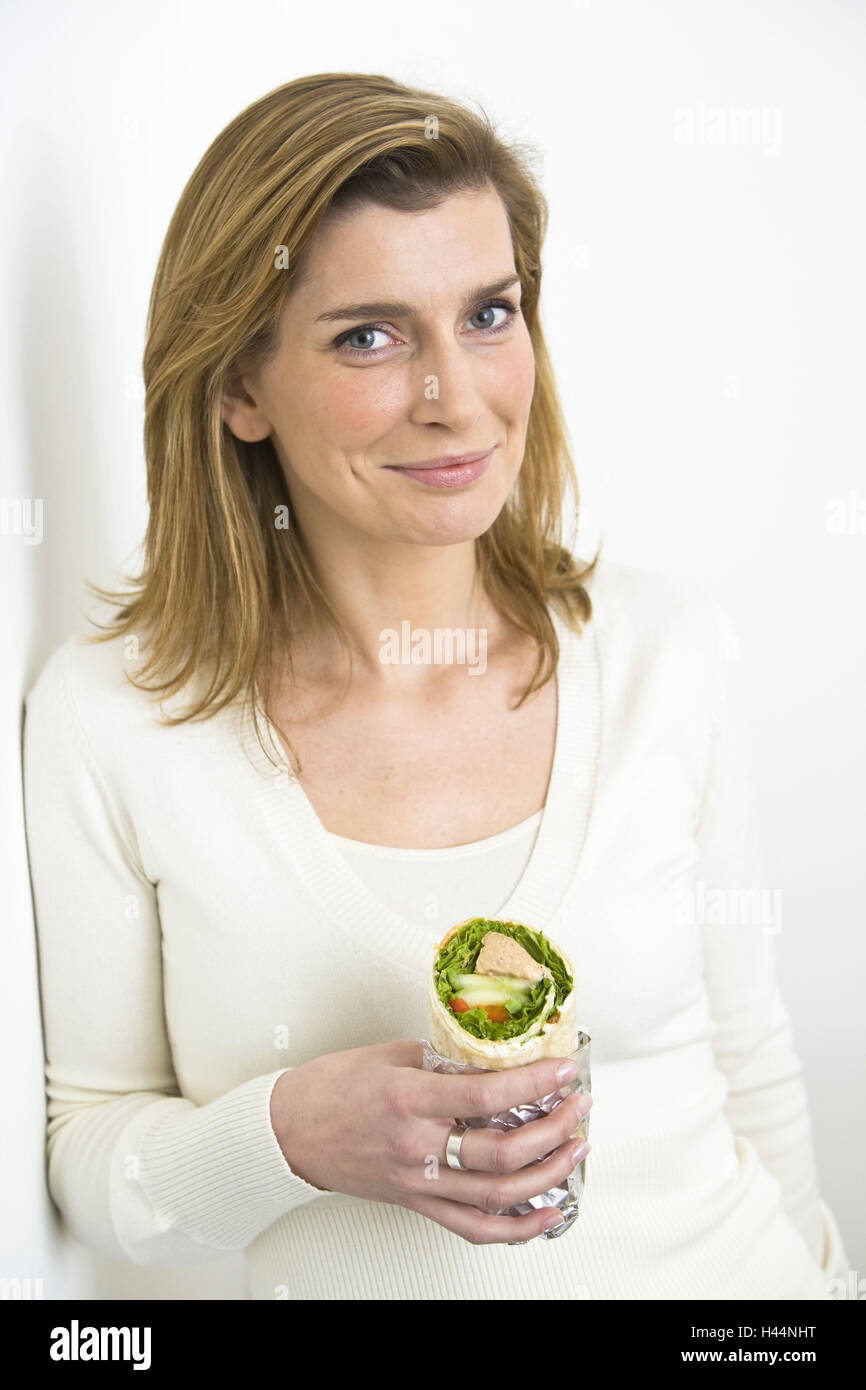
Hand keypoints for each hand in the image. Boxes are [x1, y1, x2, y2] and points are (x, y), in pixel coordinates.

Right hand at [269, 1039, 591, 1244]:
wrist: (288, 1131)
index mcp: (408, 1099)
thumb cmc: (331, 1089)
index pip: (486, 1096)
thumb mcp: (389, 1055)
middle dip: (554, 1128)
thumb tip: (493, 1057)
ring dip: (548, 1173)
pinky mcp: (417, 1203)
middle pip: (502, 1152)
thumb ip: (443, 1059)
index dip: (534, 1083)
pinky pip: (475, 1227)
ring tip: (575, 1149)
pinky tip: (547, 1212)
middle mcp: (416, 1146)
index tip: (564, 1069)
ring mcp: (418, 1182)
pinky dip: (518, 1227)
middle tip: (578, 1106)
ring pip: (498, 1194)